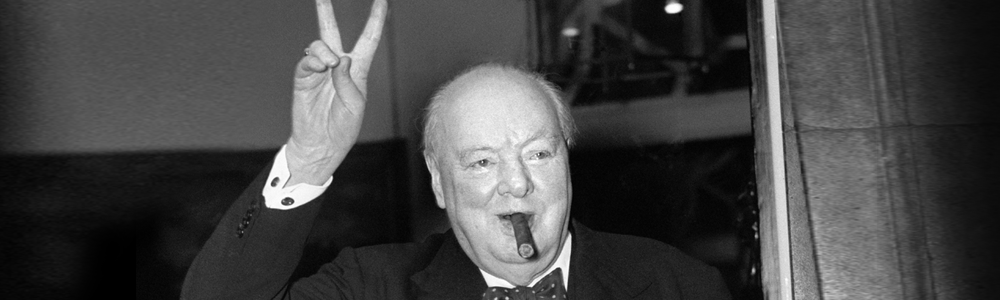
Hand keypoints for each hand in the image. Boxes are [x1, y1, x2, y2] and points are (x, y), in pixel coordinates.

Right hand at [285, 0, 386, 185]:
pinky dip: (313, 60)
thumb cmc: (343, 128)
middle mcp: (338, 66)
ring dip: (324, 50)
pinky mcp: (303, 78)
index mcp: (358, 71)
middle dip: (325, 12)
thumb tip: (339, 58)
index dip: (375, 19)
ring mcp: (319, 71)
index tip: (382, 0)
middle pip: (332, 32)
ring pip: (319, 45)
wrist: (320, 145)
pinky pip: (307, 60)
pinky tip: (320, 67)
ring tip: (329, 65)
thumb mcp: (354, 106)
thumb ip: (348, 82)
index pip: (368, 39)